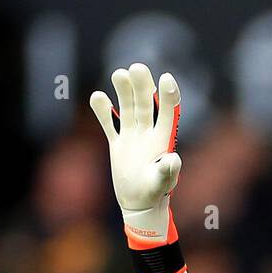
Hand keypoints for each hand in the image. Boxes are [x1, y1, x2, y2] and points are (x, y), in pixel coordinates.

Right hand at [90, 63, 181, 241]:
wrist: (138, 204)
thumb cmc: (154, 195)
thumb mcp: (160, 184)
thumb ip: (166, 171)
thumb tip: (174, 159)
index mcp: (162, 139)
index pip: (168, 112)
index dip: (168, 95)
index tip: (166, 77)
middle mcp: (148, 133)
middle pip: (145, 103)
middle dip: (142, 85)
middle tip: (136, 68)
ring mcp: (132, 136)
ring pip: (127, 107)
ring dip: (123, 90)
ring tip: (119, 74)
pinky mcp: (117, 142)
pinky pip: (109, 123)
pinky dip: (103, 111)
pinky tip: (98, 97)